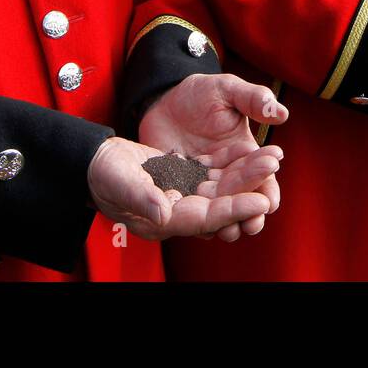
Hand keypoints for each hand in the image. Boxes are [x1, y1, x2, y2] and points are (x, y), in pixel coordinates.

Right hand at [87, 136, 280, 240]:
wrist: (93, 160)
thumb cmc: (101, 173)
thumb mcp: (118, 181)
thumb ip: (141, 196)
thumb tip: (164, 212)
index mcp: (164, 218)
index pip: (207, 217)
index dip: (234, 209)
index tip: (261, 200)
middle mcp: (180, 209)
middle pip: (222, 200)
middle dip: (249, 184)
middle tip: (274, 166)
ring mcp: (184, 194)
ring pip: (223, 184)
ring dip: (247, 171)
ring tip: (271, 155)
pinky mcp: (185, 178)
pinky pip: (215, 172)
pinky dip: (234, 162)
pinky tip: (252, 149)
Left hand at [139, 73, 287, 239]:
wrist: (162, 100)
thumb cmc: (201, 92)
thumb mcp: (227, 90)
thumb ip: (253, 99)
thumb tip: (282, 113)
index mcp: (246, 154)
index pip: (263, 177)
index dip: (268, 189)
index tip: (270, 199)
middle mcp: (228, 176)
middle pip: (243, 201)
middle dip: (250, 214)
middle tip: (253, 222)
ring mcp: (203, 185)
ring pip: (218, 211)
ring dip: (226, 224)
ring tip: (229, 230)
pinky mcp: (179, 190)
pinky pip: (189, 209)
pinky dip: (195, 220)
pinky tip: (199, 228)